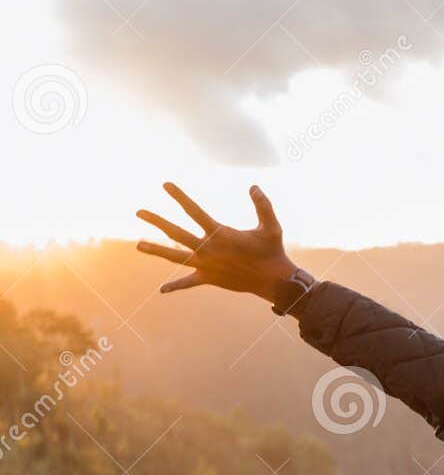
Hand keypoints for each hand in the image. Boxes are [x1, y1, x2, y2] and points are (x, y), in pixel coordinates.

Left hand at [136, 183, 300, 301]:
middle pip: (176, 233)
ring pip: (176, 257)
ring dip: (157, 250)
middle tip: (139, 212)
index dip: (179, 197)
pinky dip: (176, 286)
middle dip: (156, 221)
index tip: (165, 185)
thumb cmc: (272, 251)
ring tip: (138, 245)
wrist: (273, 280)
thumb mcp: (271, 226)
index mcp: (220, 234)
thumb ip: (263, 205)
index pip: (194, 211)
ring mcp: (207, 265)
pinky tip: (162, 289)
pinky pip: (189, 282)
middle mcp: (208, 249)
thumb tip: (253, 186)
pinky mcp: (209, 278)